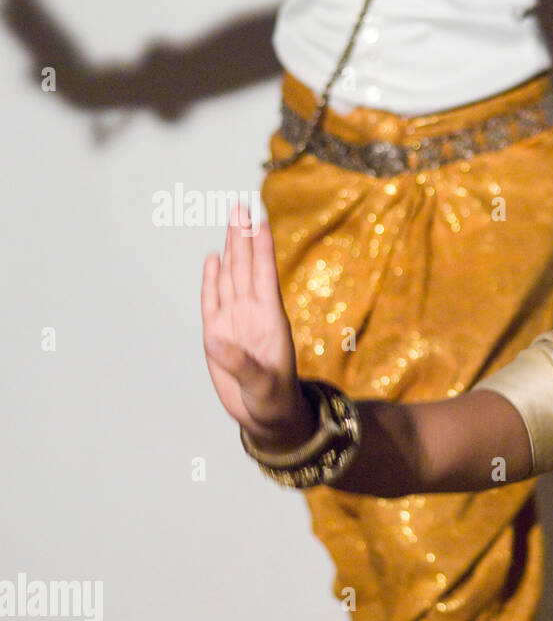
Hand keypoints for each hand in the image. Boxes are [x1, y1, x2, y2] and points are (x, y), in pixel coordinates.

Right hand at [200, 205, 311, 442]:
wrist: (265, 415)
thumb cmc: (272, 400)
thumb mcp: (263, 386)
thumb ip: (243, 365)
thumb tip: (216, 342)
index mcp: (270, 321)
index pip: (265, 277)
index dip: (262, 249)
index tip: (261, 220)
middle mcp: (252, 314)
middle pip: (246, 268)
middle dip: (243, 237)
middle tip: (241, 205)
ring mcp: (234, 321)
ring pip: (231, 277)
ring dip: (231, 249)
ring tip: (232, 219)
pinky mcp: (217, 334)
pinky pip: (212, 300)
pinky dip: (212, 279)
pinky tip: (214, 257)